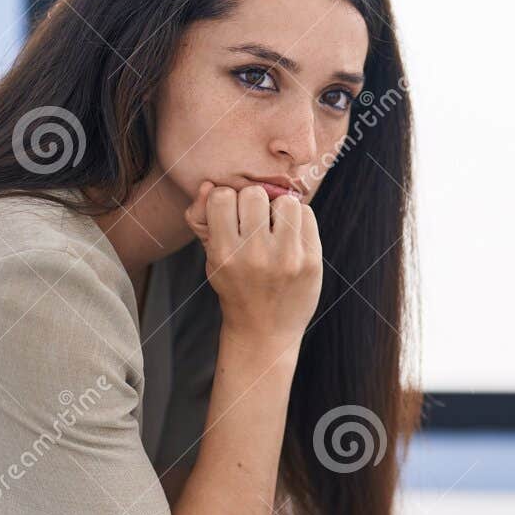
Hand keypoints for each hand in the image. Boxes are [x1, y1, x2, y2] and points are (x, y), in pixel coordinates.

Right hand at [185, 180, 322, 349]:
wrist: (265, 330)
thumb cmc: (235, 287)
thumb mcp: (212, 258)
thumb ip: (204, 219)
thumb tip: (210, 184)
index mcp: (225, 253)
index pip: (223, 196)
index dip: (227, 201)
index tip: (231, 217)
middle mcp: (255, 255)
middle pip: (254, 194)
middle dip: (253, 202)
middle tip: (254, 222)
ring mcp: (287, 258)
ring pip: (285, 201)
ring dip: (279, 209)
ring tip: (275, 228)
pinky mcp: (311, 260)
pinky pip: (306, 214)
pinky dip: (298, 219)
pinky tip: (290, 237)